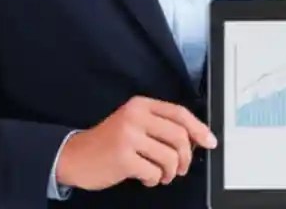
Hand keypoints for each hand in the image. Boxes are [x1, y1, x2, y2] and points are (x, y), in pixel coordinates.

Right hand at [55, 96, 217, 190]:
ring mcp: (128, 137)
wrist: (75, 156)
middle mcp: (134, 117)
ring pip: (170, 158)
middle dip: (185, 158)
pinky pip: (154, 173)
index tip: (210, 141)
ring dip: (169, 173)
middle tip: (181, 168)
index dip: (199, 129)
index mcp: (139, 105)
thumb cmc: (108, 143)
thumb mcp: (132, 123)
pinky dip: (154, 180)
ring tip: (160, 175)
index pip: (179, 113)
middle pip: (179, 137)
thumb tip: (194, 139)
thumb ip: (159, 126)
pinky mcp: (123, 158)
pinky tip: (144, 177)